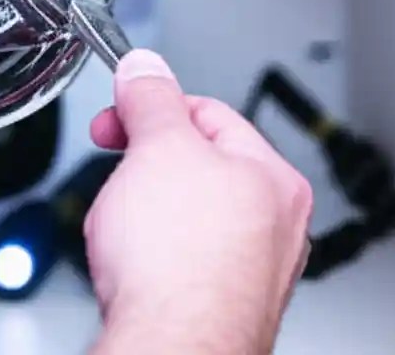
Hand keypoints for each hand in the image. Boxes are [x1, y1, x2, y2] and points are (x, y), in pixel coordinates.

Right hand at [84, 50, 312, 354]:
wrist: (173, 348)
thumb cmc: (180, 263)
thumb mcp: (156, 149)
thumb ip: (151, 99)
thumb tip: (145, 68)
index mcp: (274, 177)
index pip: (209, 114)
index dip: (154, 107)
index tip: (118, 113)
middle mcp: (277, 226)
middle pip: (199, 168)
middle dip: (147, 167)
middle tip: (117, 172)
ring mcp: (254, 271)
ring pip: (188, 219)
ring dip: (149, 215)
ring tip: (127, 231)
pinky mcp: (225, 306)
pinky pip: (182, 264)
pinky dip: (155, 260)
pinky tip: (137, 269)